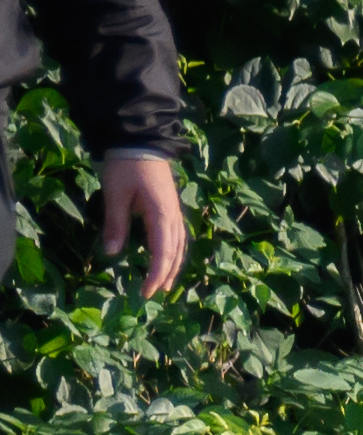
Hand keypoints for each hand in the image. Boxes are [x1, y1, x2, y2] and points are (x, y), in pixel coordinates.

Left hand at [99, 154, 186, 296]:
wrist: (141, 141)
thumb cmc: (126, 166)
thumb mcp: (115, 195)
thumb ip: (115, 225)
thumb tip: (111, 253)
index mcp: (162, 215)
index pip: (163, 253)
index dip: (156, 274)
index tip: (146, 292)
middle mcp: (174, 217)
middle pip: (175, 252)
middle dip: (166, 274)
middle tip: (154, 293)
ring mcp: (174, 212)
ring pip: (179, 245)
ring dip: (172, 265)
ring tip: (164, 282)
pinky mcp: (170, 208)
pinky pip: (176, 236)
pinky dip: (173, 252)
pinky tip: (167, 258)